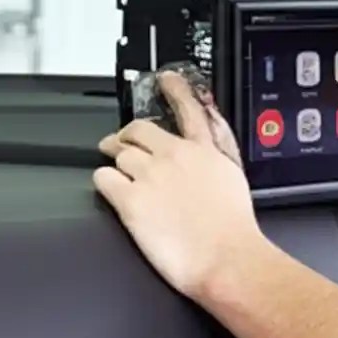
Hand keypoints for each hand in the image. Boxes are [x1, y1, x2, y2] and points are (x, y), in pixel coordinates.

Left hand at [94, 72, 259, 299]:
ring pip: (118, 153)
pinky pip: (103, 179)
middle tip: (121, 143)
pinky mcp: (130, 200)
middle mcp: (175, 156)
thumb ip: (218, 154)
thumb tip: (208, 142)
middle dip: (127, 135)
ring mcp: (150, 176)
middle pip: (138, 130)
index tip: (166, 79)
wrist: (225, 258)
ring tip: (118, 174)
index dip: (174, 89)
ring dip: (116, 161)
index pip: (187, 108)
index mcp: (204, 151)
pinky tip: (111, 191)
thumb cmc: (233, 229)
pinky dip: (104, 182)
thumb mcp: (234, 179)